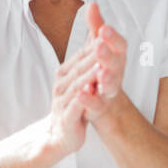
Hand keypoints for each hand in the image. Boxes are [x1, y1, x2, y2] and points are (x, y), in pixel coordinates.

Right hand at [47, 43, 94, 158]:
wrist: (60, 136)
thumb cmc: (73, 104)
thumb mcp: (80, 79)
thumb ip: (88, 57)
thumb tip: (97, 33)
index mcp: (65, 73)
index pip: (81, 55)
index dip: (93, 44)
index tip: (107, 32)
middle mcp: (62, 84)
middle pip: (79, 67)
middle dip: (92, 56)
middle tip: (104, 44)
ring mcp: (62, 101)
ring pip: (78, 85)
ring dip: (89, 75)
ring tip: (101, 66)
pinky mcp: (67, 118)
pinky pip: (75, 107)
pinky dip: (83, 99)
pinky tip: (90, 92)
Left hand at [75, 2, 126, 121]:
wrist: (104, 103)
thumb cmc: (103, 70)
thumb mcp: (99, 47)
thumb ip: (95, 27)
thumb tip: (91, 4)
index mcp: (116, 57)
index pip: (119, 45)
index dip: (113, 37)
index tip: (104, 29)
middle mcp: (116, 72)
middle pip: (116, 63)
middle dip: (108, 54)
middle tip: (100, 46)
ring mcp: (109, 90)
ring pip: (111, 84)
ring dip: (106, 78)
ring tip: (100, 73)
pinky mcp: (100, 106)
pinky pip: (97, 103)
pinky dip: (90, 99)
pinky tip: (82, 94)